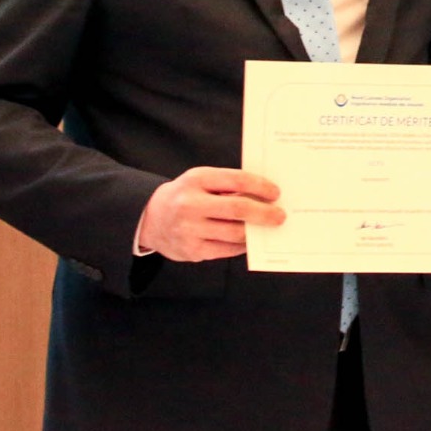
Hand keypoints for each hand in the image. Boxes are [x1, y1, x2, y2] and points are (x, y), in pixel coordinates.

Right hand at [139, 167, 282, 261]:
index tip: (276, 193)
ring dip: (256, 231)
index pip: (236, 180)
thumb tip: (265, 196)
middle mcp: (190, 204)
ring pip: (235, 233)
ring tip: (268, 228)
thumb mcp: (200, 181)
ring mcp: (190, 230)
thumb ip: (227, 185)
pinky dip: (242, 245)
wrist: (151, 220)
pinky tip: (249, 240)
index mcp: (196, 180)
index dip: (260, 186)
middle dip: (265, 213)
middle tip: (280, 216)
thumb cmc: (186, 196)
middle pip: (238, 209)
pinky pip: (227, 249)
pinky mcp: (192, 251)